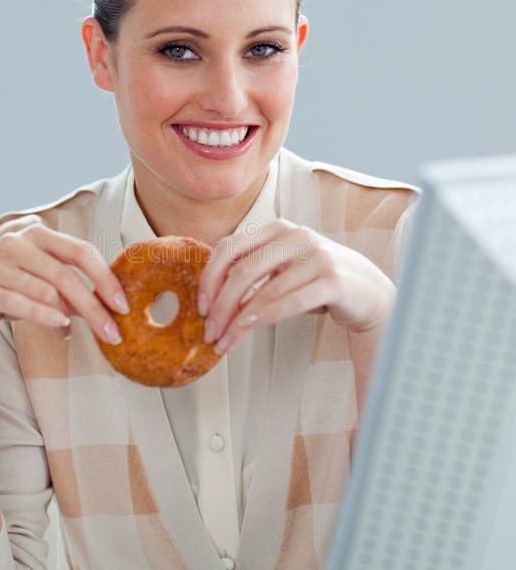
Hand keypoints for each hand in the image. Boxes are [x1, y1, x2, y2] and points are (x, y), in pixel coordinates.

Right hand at [0, 215, 128, 344]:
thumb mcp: (44, 282)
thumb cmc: (13, 290)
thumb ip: (73, 287)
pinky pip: (19, 302)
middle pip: (65, 274)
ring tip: (80, 334)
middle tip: (112, 332)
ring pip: (45, 290)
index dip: (106, 278)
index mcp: (37, 232)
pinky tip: (62, 328)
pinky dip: (44, 317)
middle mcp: (15, 241)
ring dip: (70, 316)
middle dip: (94, 306)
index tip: (123, 305)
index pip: (81, 250)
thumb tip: (112, 305)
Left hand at [197, 218, 395, 353]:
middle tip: (209, 330)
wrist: (368, 291)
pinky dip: (265, 316)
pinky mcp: (333, 281)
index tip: (201, 306)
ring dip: (239, 320)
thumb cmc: (317, 280)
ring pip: (265, 290)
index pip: (230, 248)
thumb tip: (209, 294)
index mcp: (277, 229)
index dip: (209, 278)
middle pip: (243, 270)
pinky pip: (290, 301)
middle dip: (221, 304)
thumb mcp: (283, 266)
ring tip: (225, 340)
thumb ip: (252, 269)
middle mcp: (296, 237)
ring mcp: (317, 257)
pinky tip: (248, 328)